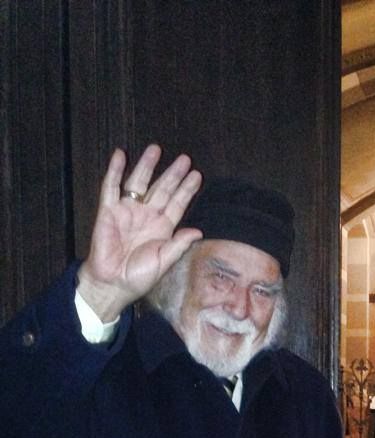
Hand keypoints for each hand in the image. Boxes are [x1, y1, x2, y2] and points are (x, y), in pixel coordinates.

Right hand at [77, 144, 202, 321]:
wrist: (113, 283)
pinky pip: (111, 187)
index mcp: (162, 228)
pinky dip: (115, 170)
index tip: (197, 174)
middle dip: (173, 174)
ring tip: (156, 149)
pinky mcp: (108, 211)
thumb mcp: (164, 261)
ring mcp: (127, 211)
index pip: (177, 204)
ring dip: (147, 166)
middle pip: (162, 189)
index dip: (186, 189)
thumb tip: (198, 231)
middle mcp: (146, 216)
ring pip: (139, 183)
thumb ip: (179, 245)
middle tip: (185, 158)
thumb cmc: (139, 276)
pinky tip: (120, 155)